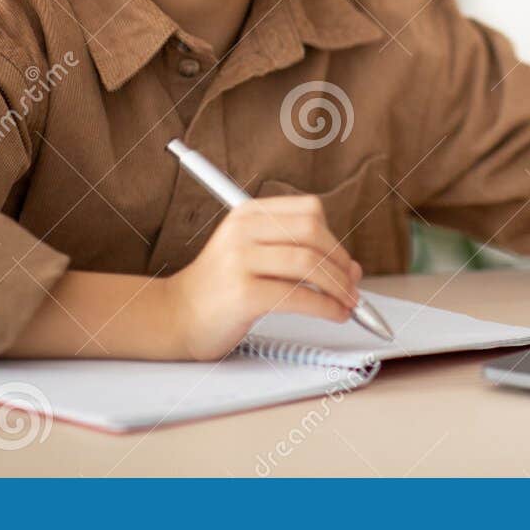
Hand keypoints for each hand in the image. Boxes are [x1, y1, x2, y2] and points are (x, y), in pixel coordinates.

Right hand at [160, 195, 362, 360]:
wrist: (175, 317)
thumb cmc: (221, 289)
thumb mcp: (255, 257)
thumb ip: (300, 255)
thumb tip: (354, 269)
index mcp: (249, 213)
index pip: (309, 212)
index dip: (335, 239)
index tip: (346, 264)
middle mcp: (243, 230)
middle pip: (313, 234)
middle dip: (341, 264)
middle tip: (353, 288)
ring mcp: (240, 260)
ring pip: (309, 264)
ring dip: (339, 287)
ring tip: (349, 305)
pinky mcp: (242, 293)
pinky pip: (298, 296)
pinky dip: (325, 307)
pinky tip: (334, 314)